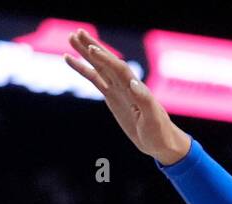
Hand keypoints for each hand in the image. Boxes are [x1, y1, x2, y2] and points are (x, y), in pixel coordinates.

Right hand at [63, 28, 190, 165]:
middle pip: (107, 61)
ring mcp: (118, 90)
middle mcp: (126, 84)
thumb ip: (144, 100)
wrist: (160, 142)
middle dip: (93, 47)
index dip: (106, 59)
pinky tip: (72, 61)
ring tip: (71, 38)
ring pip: (99, 67)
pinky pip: (95, 80)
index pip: (119, 69)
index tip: (92, 49)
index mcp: (135, 88)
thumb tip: (133, 83)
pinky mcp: (112, 97)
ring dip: (85, 53)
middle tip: (77, 32)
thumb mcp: (153, 119)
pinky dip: (84, 70)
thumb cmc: (160, 132)